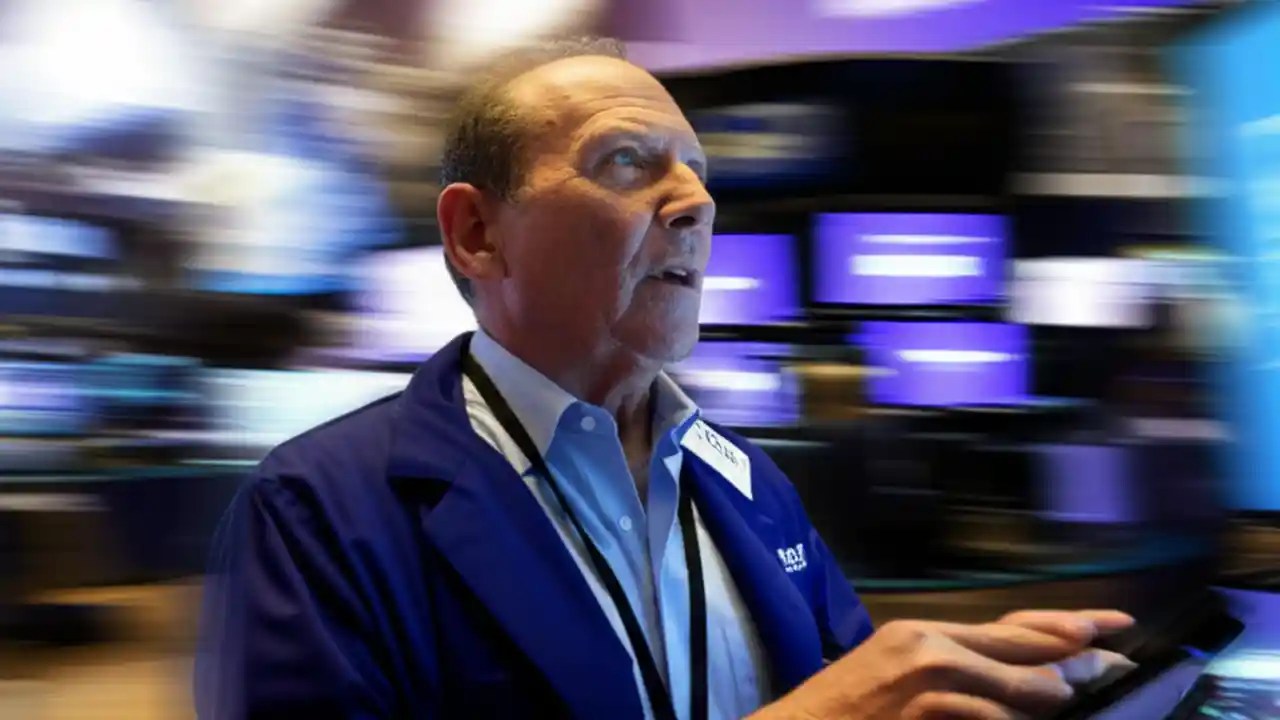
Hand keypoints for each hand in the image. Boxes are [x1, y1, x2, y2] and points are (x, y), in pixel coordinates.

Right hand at [752, 609, 1134, 719]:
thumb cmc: (845, 710)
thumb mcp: (897, 670)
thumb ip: (956, 667)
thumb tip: (1018, 673)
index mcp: (924, 633)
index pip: (1014, 624)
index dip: (1070, 624)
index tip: (1115, 625)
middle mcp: (931, 648)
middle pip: (1029, 649)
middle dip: (1081, 662)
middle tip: (1119, 665)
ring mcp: (930, 685)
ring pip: (1023, 692)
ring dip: (1051, 702)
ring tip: (1071, 703)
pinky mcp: (925, 714)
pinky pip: (993, 719)